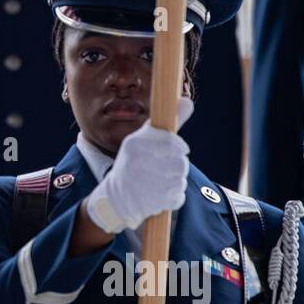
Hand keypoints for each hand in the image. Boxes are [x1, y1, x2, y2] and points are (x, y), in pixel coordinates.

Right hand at [85, 97, 194, 234]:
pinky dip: (174, 197)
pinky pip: (178, 197)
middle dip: (177, 166)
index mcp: (134, 144)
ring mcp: (145, 184)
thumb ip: (167, 125)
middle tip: (166, 168)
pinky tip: (161, 194)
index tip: (181, 150)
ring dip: (176, 181)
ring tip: (162, 181)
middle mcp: (138, 163)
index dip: (179, 147)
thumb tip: (188, 101)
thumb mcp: (142, 140)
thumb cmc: (133, 164)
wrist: (115, 198)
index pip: (171, 143)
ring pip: (180, 180)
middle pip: (180, 163)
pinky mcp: (152, 202)